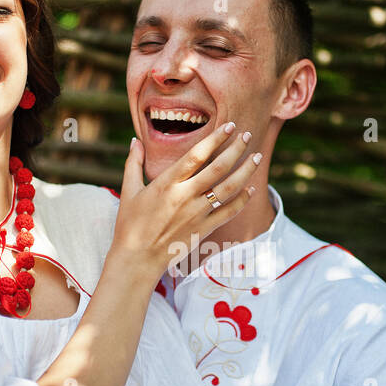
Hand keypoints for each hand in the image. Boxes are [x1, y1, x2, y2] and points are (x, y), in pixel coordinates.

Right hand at [112, 123, 260, 278]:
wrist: (138, 259)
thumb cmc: (130, 225)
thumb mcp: (129, 191)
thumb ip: (133, 163)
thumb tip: (135, 141)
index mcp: (167, 183)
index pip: (196, 155)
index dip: (215, 139)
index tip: (229, 126)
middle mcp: (185, 196)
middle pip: (218, 168)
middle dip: (236, 149)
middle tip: (248, 135)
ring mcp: (196, 214)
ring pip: (228, 188)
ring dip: (245, 171)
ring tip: (257, 157)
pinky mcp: (203, 229)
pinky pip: (228, 212)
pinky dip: (242, 200)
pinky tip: (250, 189)